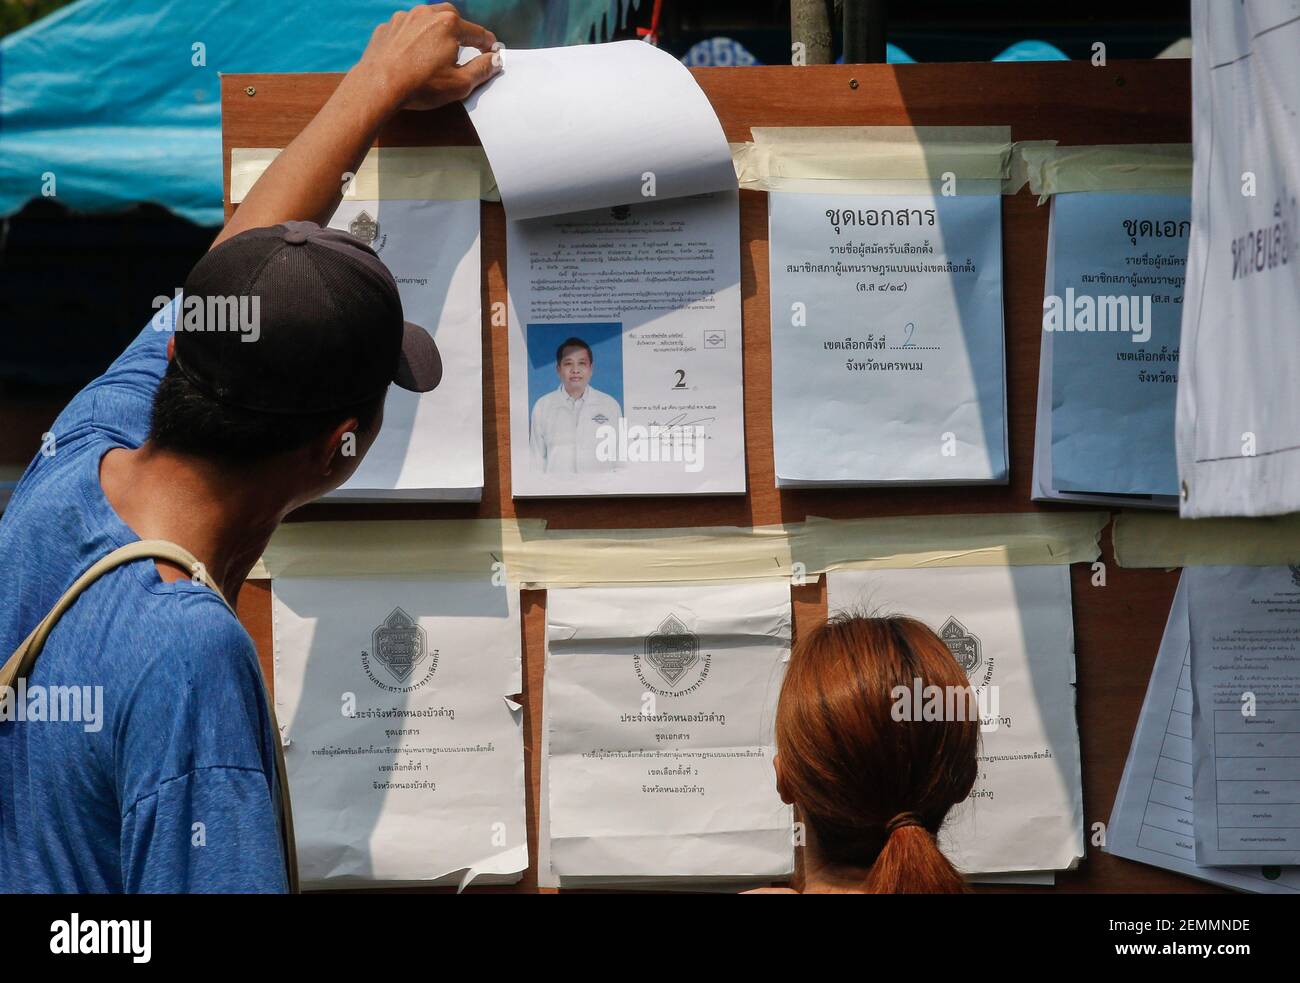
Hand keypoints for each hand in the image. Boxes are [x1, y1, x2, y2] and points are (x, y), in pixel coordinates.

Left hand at [354, 4, 499, 111]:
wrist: (378, 86)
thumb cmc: (420, 86)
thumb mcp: (460, 84)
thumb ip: (482, 70)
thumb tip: (495, 60)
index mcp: (449, 24)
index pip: (478, 32)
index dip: (488, 44)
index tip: (492, 51)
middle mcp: (427, 14)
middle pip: (452, 18)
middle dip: (461, 32)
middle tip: (464, 49)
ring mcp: (404, 18)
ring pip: (427, 20)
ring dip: (435, 32)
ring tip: (435, 53)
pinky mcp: (387, 27)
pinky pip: (407, 29)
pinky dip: (413, 38)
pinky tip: (412, 56)